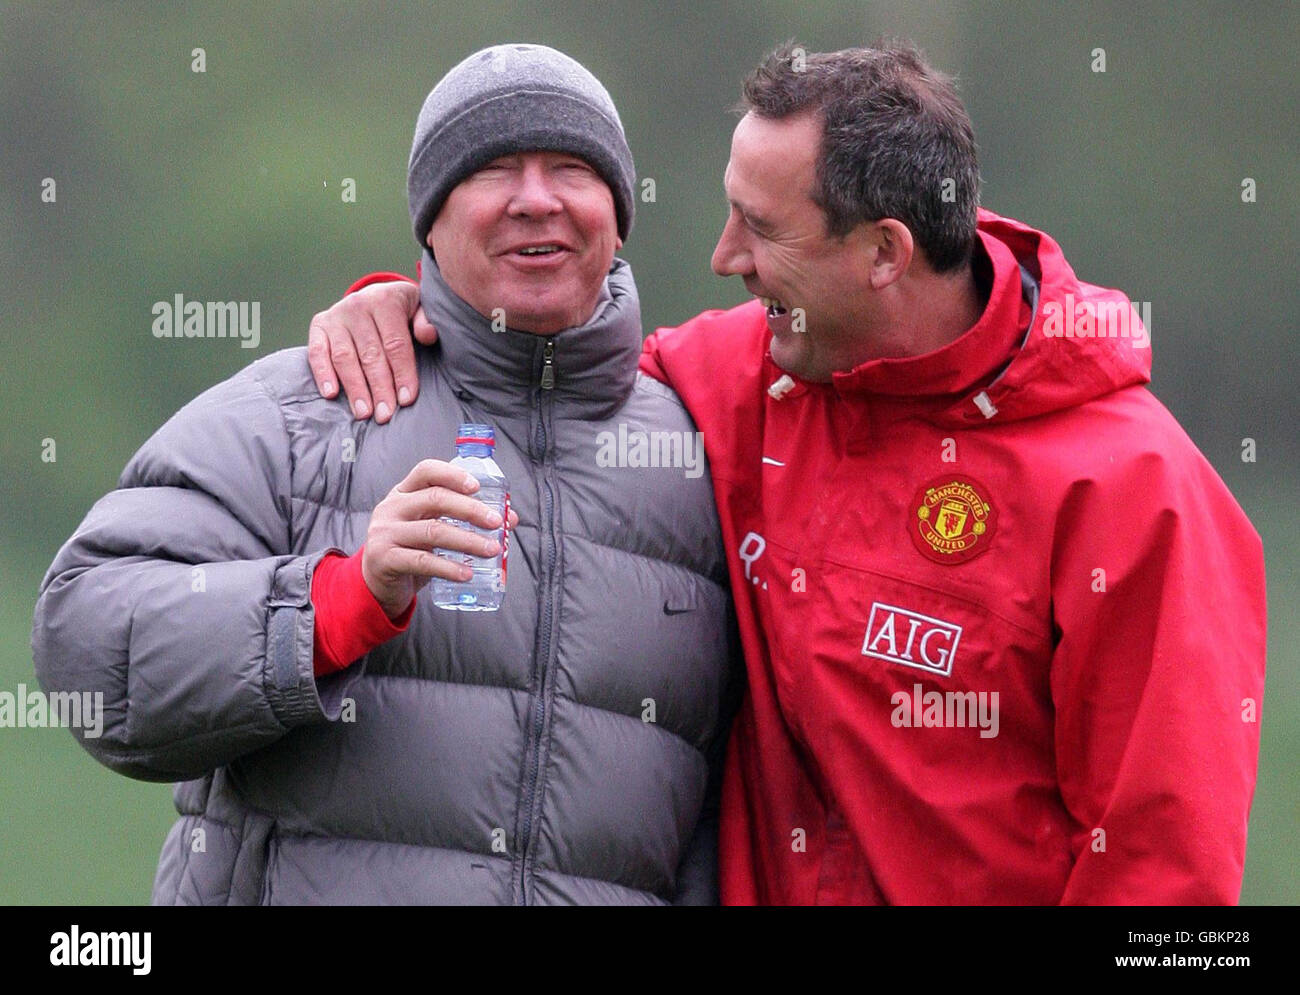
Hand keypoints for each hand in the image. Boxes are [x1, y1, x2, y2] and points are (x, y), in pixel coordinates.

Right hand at [307, 279, 439, 422]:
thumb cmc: (402, 310)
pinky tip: (331, 394)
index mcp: (385, 301)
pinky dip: (322, 373)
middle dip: (379, 388)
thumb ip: (424, 320)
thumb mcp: (419, 307)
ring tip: (364, 413)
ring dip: (354, 388)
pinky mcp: (319, 325)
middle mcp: (358, 306)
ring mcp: (336, 316)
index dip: (402, 373)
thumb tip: (428, 335)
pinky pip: (317, 351)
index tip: (406, 399)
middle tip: (385, 414)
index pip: (395, 344)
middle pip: (370, 354)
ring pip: (345, 357)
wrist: (374, 294)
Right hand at [362, 459, 518, 618]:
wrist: (377, 584)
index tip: (477, 486)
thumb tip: (510, 519)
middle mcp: (391, 508)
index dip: (453, 474)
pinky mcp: (384, 559)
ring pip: (433, 531)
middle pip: (435, 498)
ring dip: (468, 541)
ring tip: (492, 550)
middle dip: (471, 509)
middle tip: (496, 523)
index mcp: (403, 493)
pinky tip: (467, 573)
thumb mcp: (433, 529)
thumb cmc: (411, 550)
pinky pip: (422, 561)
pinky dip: (449, 568)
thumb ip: (465, 521)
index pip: (427, 470)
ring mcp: (385, 533)